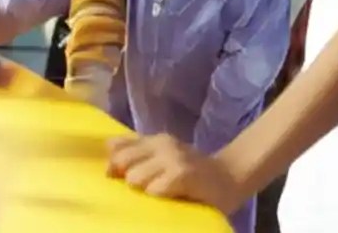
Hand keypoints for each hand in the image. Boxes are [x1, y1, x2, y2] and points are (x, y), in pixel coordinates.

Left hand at [106, 134, 245, 213]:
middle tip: (142, 190)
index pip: (117, 147)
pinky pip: (154, 189)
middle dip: (125, 179)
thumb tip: (107, 147)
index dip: (112, 166)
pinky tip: (168, 199)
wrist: (230, 178)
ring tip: (157, 194)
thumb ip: (137, 151)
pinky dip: (157, 196)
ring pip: (134, 177)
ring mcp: (173, 158)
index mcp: (155, 140)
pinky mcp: (183, 174)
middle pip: (121, 162)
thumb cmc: (192, 173)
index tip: (116, 180)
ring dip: (142, 190)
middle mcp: (162, 144)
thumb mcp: (163, 158)